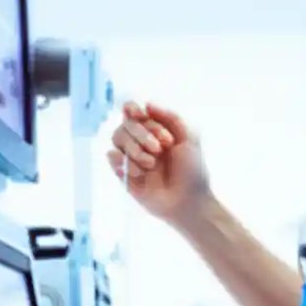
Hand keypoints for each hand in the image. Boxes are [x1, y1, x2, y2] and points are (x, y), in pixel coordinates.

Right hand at [107, 102, 212, 227]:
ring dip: (134, 148)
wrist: (188, 201)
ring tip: (151, 164)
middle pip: (125, 123)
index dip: (133, 109)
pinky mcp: (124, 174)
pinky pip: (113, 158)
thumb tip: (147, 104)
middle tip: (160, 148)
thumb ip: (171, 117)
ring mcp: (132, 157)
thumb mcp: (190, 137)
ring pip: (117, 138)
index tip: (140, 114)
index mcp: (156, 130)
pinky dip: (124, 161)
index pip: (134, 111)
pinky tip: (139, 172)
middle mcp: (141, 141)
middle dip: (142, 133)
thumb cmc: (193, 171)